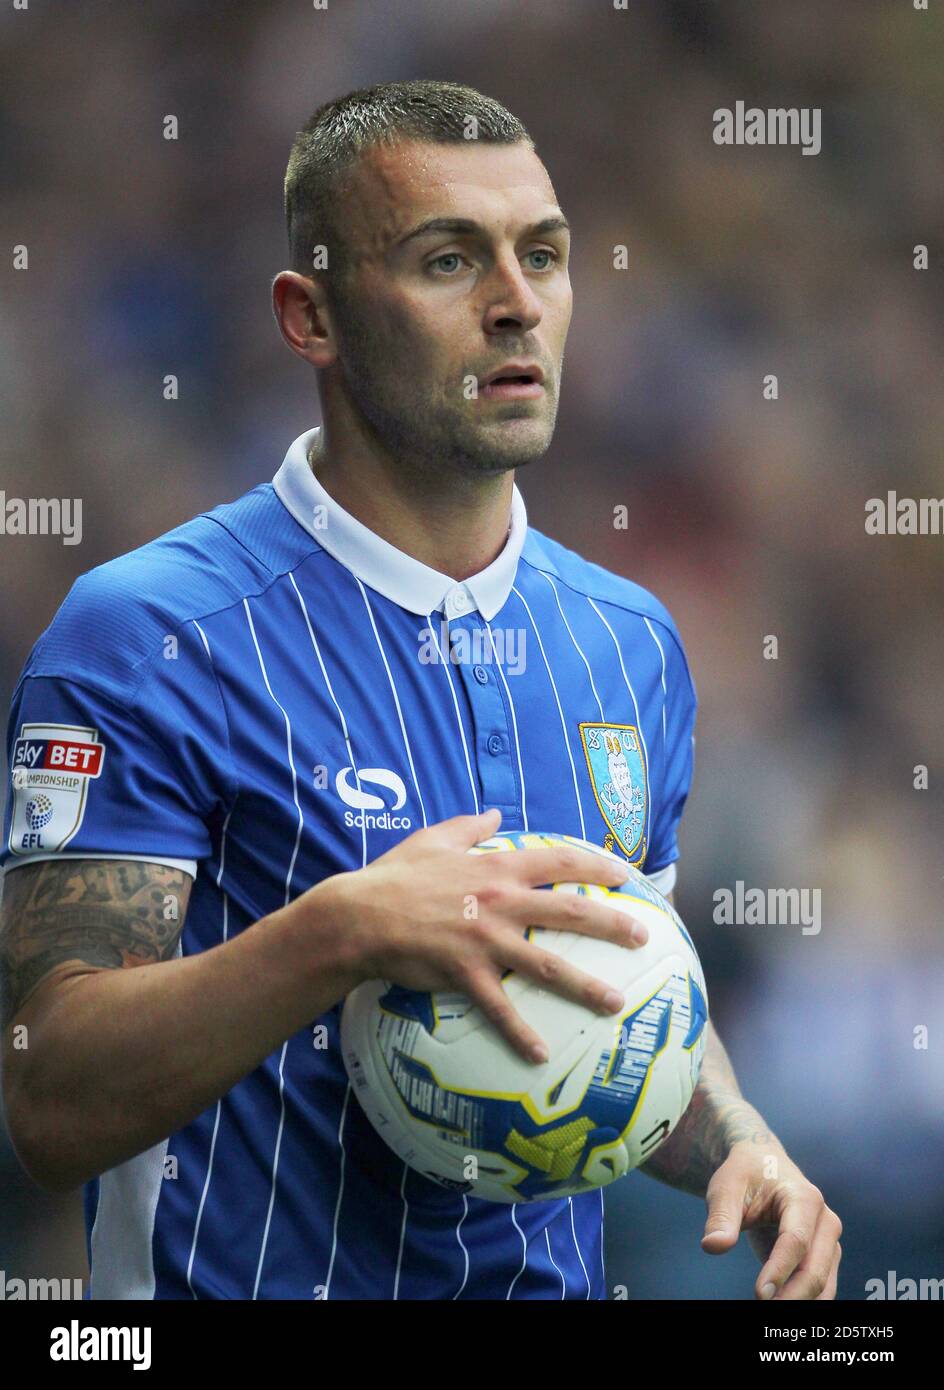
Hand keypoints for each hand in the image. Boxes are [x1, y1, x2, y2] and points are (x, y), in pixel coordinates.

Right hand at [323, 807, 648, 1062]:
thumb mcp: (434, 839)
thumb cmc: (395, 875)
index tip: (626, 875)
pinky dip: (521, 1034)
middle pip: (569, 911)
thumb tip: (495, 813)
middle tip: (643, 937)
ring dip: (587, 986)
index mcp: (497, 866)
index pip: (560, 861)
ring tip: (617, 1002)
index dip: (597, 865)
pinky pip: (501, 1008)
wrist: (360, 916)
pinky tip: (542, 1055)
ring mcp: (487, 940)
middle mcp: (501, 902)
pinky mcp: (466, 973)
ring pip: (548, 965)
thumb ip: (470, 825)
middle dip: (612, 924)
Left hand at [701, 1141, 841, 1299]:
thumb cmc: (744, 1174)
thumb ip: (721, 1216)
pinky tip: (782, 1308)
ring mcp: (829, 1241)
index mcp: (804, 1198)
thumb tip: (712, 1247)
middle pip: (815, 1268)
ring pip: (823, 1283)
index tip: (759, 1295)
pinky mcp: (824, 1256)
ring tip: (773, 1316)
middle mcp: (826, 1220)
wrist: (763, 1165)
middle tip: (762, 1308)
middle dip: (792, 1296)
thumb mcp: (726, 1186)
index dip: (779, 1270)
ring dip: (801, 1303)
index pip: (796, 1241)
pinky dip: (805, 1301)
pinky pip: (821, 1286)